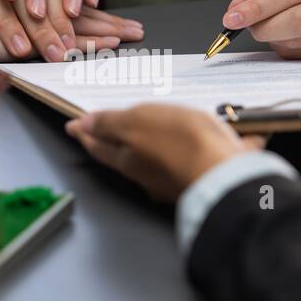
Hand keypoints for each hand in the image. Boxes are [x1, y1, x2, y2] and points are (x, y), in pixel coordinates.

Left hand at [65, 104, 264, 201]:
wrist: (226, 176)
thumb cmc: (182, 146)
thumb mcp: (136, 123)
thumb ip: (109, 123)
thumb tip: (83, 125)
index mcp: (128, 160)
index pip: (98, 146)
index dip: (84, 134)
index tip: (72, 127)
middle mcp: (150, 174)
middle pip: (128, 154)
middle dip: (119, 139)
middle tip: (108, 126)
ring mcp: (178, 177)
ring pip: (167, 156)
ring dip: (165, 140)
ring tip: (167, 123)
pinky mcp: (208, 175)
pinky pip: (206, 155)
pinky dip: (211, 143)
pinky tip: (227, 133)